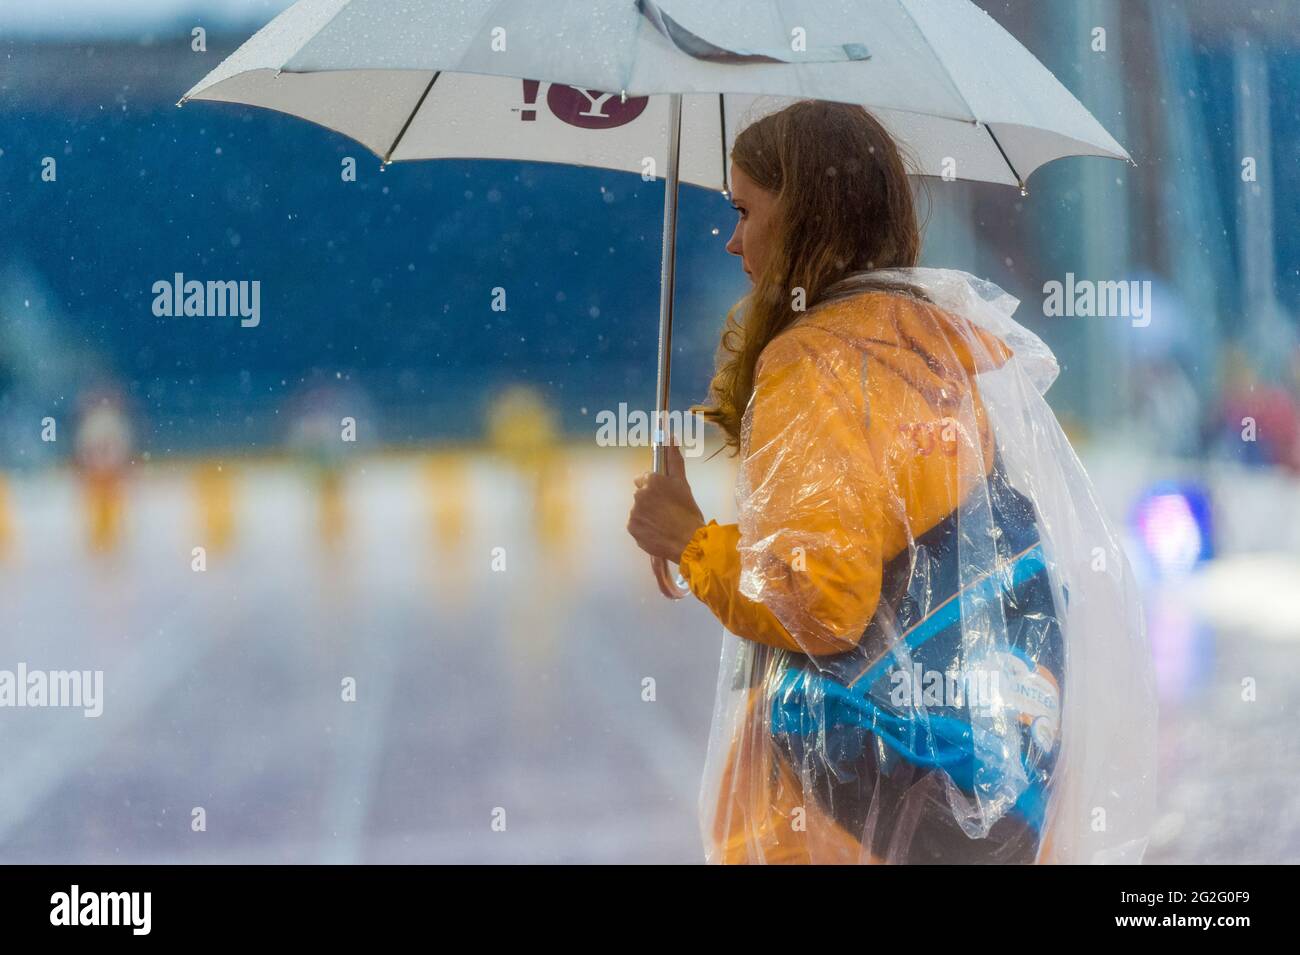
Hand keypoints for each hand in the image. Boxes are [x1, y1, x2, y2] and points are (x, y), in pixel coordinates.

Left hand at [627, 441, 705, 561]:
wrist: (689, 541)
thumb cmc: (688, 512)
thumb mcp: (683, 484)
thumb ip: (674, 459)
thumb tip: (669, 437)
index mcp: (651, 481)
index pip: (644, 478)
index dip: (655, 487)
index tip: (664, 496)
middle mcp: (639, 495)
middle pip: (641, 495)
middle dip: (650, 500)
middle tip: (667, 511)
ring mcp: (634, 513)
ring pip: (638, 510)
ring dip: (647, 515)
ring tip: (664, 523)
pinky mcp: (632, 529)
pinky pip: (636, 525)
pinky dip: (644, 528)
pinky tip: (658, 532)